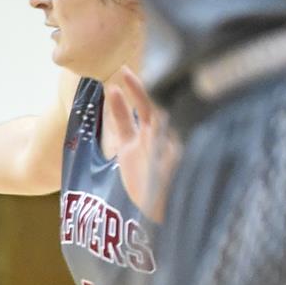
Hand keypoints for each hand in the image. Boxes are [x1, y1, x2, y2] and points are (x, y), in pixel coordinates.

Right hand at [102, 67, 176, 221]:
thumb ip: (164, 144)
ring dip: (130, 93)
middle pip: (155, 105)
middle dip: (144, 88)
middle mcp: (163, 136)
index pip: (171, 110)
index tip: (159, 74)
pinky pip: (122, 125)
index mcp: (176, 139)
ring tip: (120, 74)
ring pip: (138, 111)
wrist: (154, 214)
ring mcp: (146, 142)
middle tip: (130, 70)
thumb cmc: (167, 193)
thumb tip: (165, 122)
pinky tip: (109, 93)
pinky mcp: (129, 150)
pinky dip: (117, 110)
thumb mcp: (168, 166)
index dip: (162, 93)